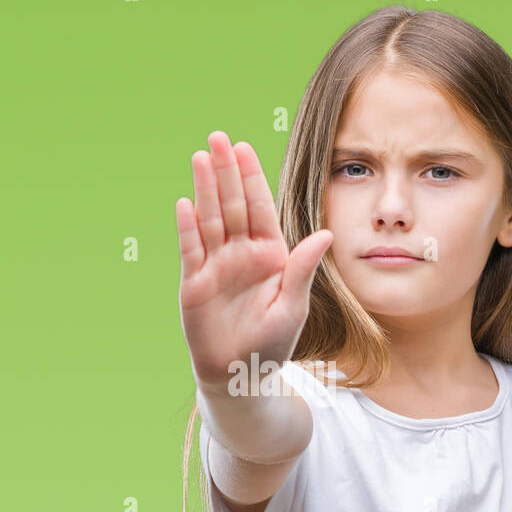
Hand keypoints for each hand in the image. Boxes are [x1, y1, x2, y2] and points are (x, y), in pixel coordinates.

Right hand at [177, 130, 332, 390]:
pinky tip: (186, 203)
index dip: (251, 178)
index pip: (260, 208)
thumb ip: (302, 268)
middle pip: (232, 205)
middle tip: (217, 137)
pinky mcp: (194, 282)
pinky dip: (189, 228)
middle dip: (225, 171)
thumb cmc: (271, 343)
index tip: (244, 148)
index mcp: (270, 254)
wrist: (240, 374)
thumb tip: (326, 234)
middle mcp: (241, 254)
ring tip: (200, 157)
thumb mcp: (292, 306)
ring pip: (210, 220)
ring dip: (205, 189)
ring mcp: (216, 265)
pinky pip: (192, 249)